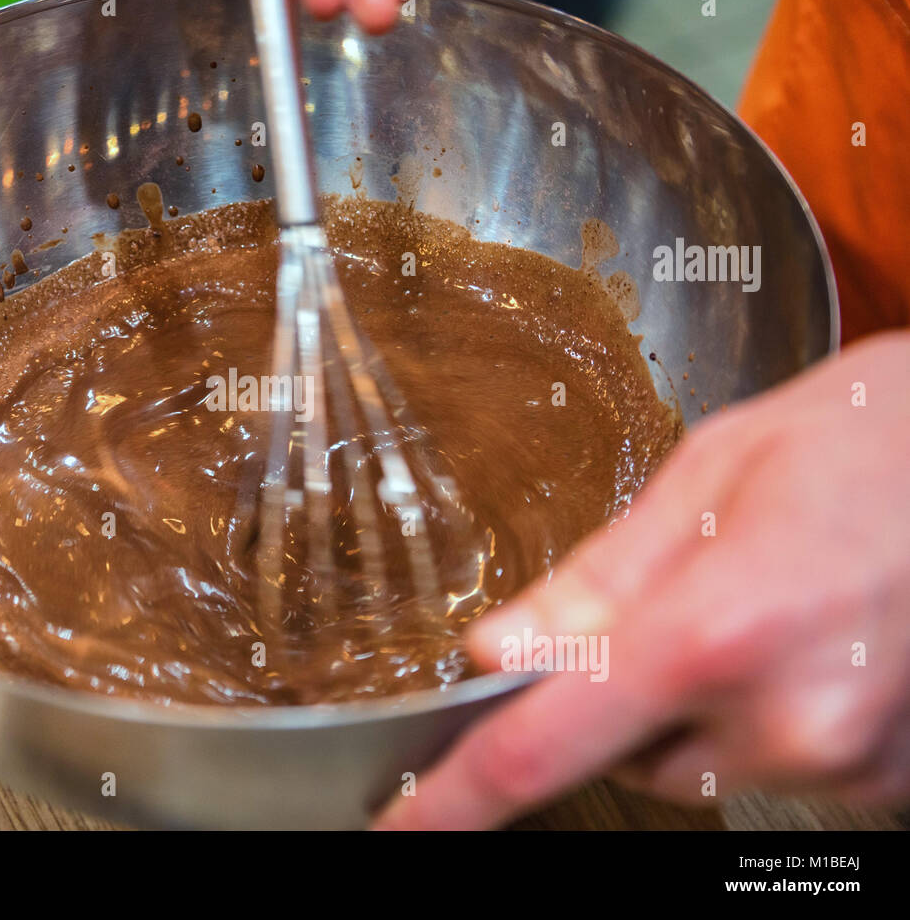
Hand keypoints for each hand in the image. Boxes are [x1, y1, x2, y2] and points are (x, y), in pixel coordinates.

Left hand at [377, 330, 909, 828]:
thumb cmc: (870, 435)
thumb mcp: (709, 475)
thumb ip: (593, 581)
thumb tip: (500, 651)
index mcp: (713, 631)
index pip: (541, 746)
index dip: (455, 797)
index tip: (401, 826)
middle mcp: (786, 721)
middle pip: (628, 756)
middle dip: (623, 694)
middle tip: (687, 596)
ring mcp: (853, 761)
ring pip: (704, 765)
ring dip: (702, 704)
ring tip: (770, 601)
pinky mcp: (895, 778)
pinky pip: (781, 764)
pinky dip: (770, 714)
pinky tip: (816, 636)